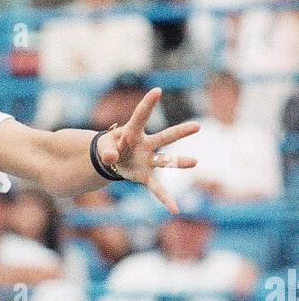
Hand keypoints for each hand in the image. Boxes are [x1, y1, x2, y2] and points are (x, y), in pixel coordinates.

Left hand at [96, 87, 199, 212]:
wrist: (111, 160)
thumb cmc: (109, 147)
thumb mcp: (103, 147)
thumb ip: (107, 151)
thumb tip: (111, 159)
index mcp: (133, 132)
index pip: (141, 116)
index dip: (148, 103)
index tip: (157, 90)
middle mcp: (146, 144)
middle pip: (164, 137)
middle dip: (179, 133)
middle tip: (196, 127)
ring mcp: (148, 160)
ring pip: (166, 160)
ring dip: (178, 162)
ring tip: (194, 162)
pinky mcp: (145, 176)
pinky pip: (156, 188)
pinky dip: (165, 199)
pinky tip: (175, 209)